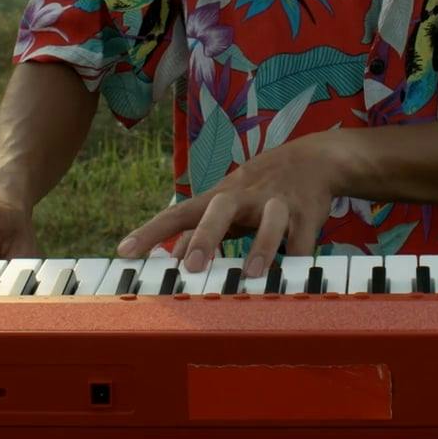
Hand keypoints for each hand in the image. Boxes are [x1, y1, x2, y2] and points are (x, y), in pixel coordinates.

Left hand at [117, 135, 347, 278]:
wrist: (313, 159)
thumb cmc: (258, 189)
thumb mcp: (226, 203)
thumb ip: (199, 228)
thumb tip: (168, 258)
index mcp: (220, 196)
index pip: (178, 212)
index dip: (150, 232)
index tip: (124, 252)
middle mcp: (245, 196)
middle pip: (221, 208)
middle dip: (205, 237)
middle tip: (190, 266)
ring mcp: (277, 203)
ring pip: (270, 220)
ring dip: (261, 246)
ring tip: (251, 274)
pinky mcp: (307, 213)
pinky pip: (302, 239)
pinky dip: (297, 259)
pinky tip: (294, 279)